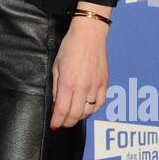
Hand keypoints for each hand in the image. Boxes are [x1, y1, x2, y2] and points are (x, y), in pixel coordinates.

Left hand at [50, 15, 108, 129]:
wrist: (89, 34)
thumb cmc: (70, 47)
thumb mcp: (57, 67)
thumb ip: (57, 88)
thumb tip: (56, 105)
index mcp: (68, 82)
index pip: (62, 110)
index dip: (57, 121)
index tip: (54, 125)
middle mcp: (83, 86)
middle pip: (75, 115)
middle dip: (67, 122)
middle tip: (62, 122)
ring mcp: (95, 86)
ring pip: (88, 112)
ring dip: (79, 117)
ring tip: (72, 115)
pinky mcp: (104, 83)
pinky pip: (100, 104)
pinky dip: (93, 110)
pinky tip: (86, 108)